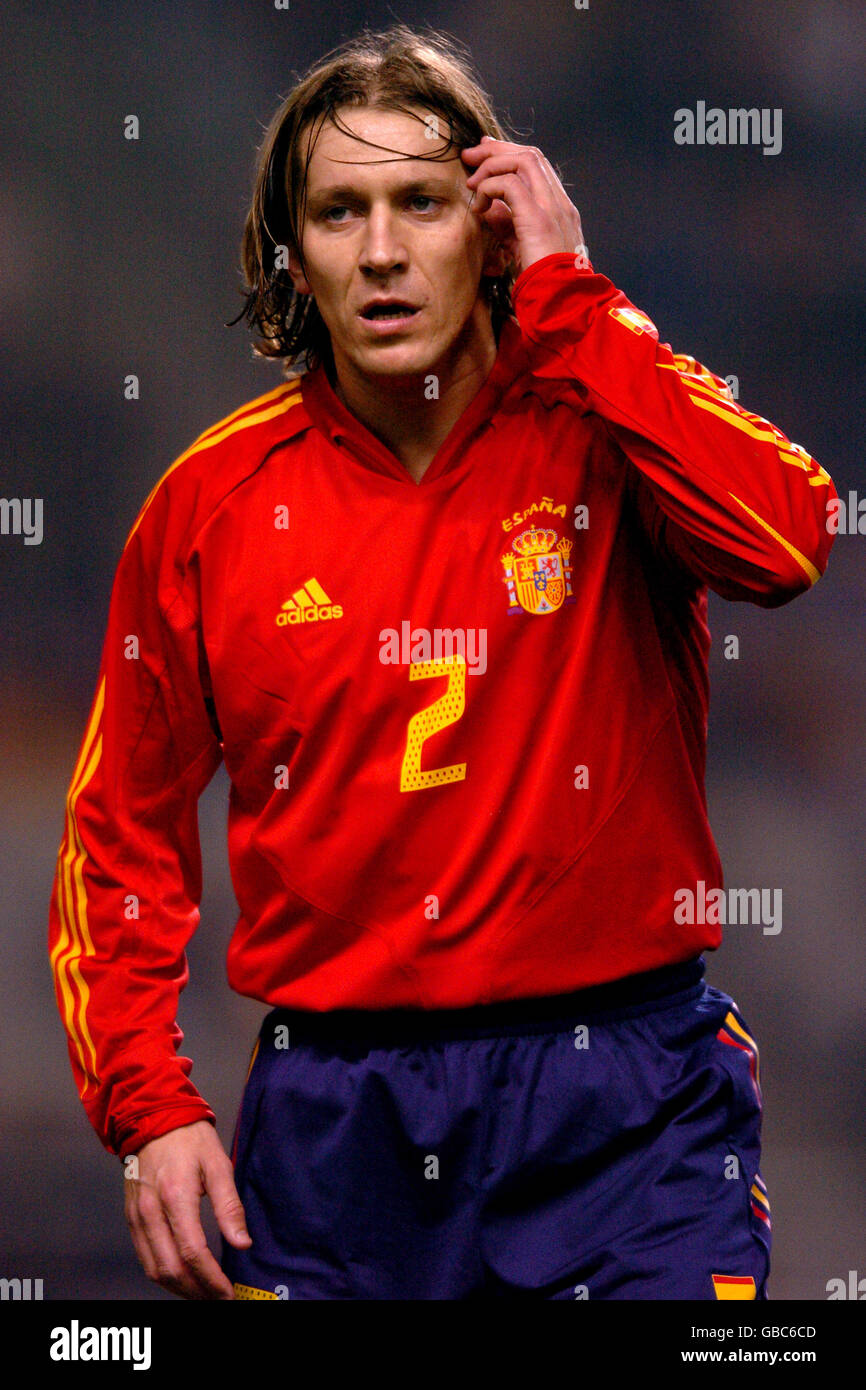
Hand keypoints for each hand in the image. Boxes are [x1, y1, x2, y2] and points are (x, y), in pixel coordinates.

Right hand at [123, 1119, 251, 1299]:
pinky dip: (162, 1275)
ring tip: (203, 1293)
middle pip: (170, 1269)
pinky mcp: (131, 1218)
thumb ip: (229, 1206)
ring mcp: (137, 1216)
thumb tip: (242, 1242)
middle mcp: (151, 1211)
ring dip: (179, 1288)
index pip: (192, 1252)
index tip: (227, 1292)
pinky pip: (144, 1257)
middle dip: (196, 1291)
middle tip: (218, 1297)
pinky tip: (181, 1277)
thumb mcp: (218, 1164)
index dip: (211, 1279)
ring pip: (154, 1269)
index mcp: (176, 1196)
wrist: (154, 1119)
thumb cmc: (189, 1139)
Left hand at [461, 136, 587, 278]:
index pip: (536, 166)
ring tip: (472, 181)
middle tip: (471, 155)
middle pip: (530, 154)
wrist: (560, 302)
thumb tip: (487, 207)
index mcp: (559, 209)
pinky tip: (479, 205)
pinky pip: (510, 183)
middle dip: (496, 150)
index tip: (485, 157)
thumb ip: (507, 225)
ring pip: (523, 160)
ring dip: (492, 164)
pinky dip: (490, 187)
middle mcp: (559, 202)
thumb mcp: (520, 248)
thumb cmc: (542, 283)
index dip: (509, 154)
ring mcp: (551, 207)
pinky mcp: (538, 217)